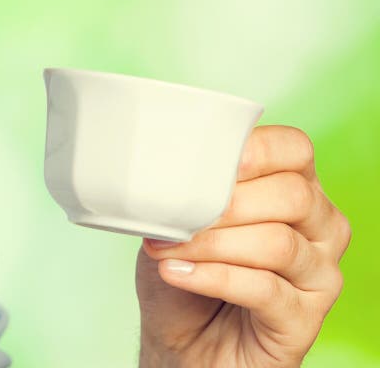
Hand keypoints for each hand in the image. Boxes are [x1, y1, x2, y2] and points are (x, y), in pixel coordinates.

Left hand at [136, 125, 350, 366]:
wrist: (181, 338)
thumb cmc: (187, 264)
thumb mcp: (182, 215)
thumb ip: (191, 187)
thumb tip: (171, 168)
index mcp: (295, 186)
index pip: (295, 148)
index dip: (256, 149)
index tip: (205, 162)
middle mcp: (320, 227)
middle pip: (291, 195)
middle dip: (225, 203)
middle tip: (177, 216)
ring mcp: (319, 275)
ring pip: (277, 243)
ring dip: (211, 243)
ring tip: (167, 247)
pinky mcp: (306, 320)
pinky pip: (265, 289)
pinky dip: (212, 276)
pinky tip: (177, 272)